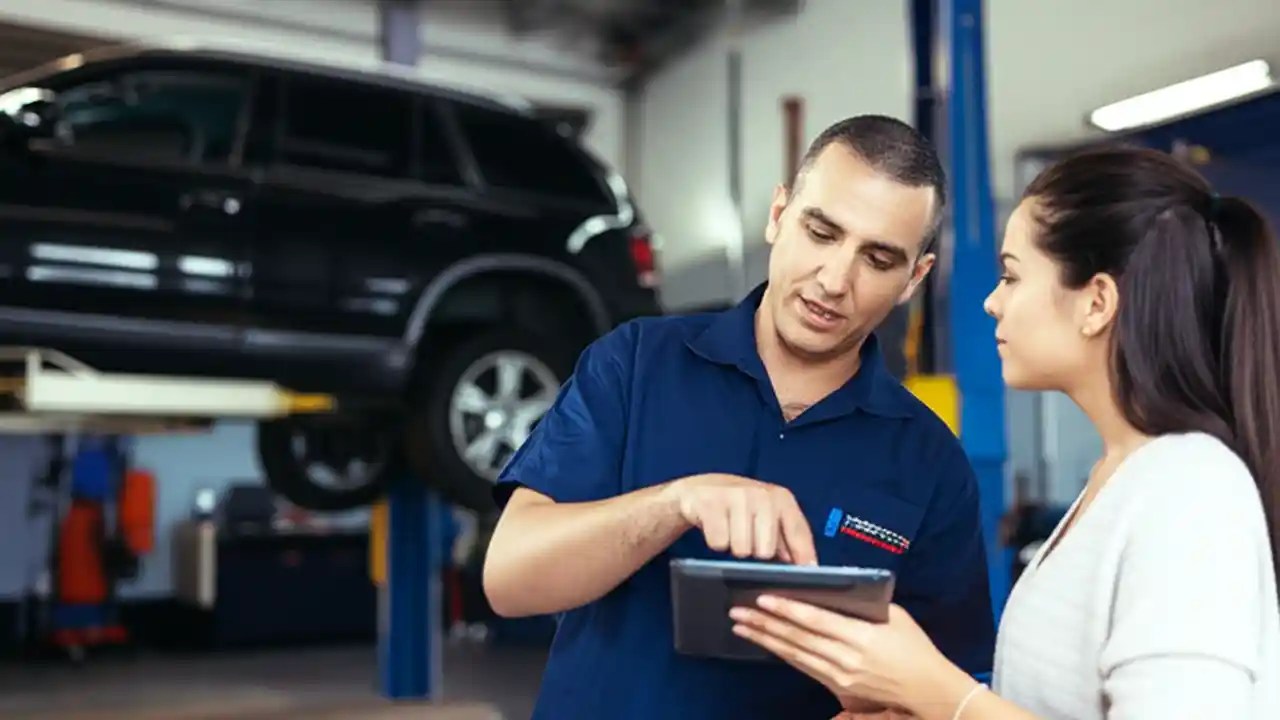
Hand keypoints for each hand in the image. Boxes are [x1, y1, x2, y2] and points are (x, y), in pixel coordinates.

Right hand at [667, 473, 816, 563]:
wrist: (697, 490)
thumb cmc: (737, 507)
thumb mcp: (765, 517)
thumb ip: (787, 540)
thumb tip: (807, 566)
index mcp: (781, 498)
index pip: (798, 534)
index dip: (804, 556)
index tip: (809, 573)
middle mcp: (761, 494)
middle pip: (766, 551)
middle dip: (755, 552)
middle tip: (746, 537)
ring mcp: (736, 496)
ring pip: (742, 549)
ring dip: (733, 547)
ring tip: (729, 530)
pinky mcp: (711, 503)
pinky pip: (718, 543)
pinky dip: (715, 542)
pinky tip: (715, 527)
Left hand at [730, 596, 975, 717]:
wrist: (928, 690)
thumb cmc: (914, 648)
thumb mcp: (896, 617)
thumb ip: (863, 606)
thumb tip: (833, 592)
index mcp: (862, 638)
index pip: (817, 621)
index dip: (788, 609)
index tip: (763, 599)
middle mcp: (847, 660)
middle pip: (798, 638)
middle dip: (765, 624)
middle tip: (738, 611)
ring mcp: (840, 677)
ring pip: (795, 655)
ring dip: (766, 640)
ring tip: (742, 627)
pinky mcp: (838, 688)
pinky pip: (804, 667)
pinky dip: (783, 654)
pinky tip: (766, 644)